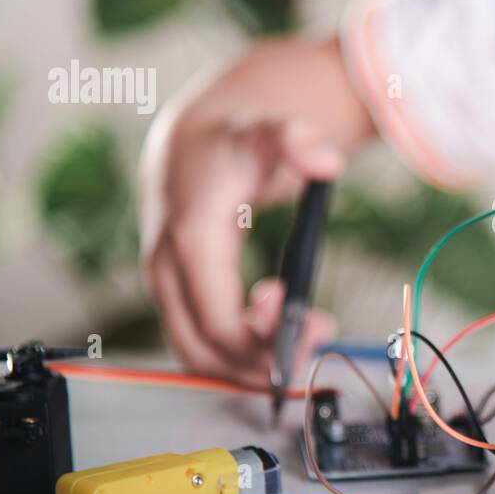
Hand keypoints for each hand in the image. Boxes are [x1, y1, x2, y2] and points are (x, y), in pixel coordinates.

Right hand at [138, 39, 373, 386]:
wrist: (192, 141)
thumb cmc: (234, 142)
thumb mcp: (270, 131)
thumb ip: (298, 140)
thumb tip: (328, 161)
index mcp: (191, 239)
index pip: (219, 323)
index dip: (267, 342)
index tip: (316, 326)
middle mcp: (167, 270)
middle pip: (206, 351)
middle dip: (264, 362)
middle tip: (316, 334)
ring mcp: (166, 287)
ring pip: (199, 356)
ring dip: (252, 361)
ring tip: (300, 327)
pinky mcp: (173, 296)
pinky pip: (200, 344)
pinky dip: (238, 351)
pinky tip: (274, 324)